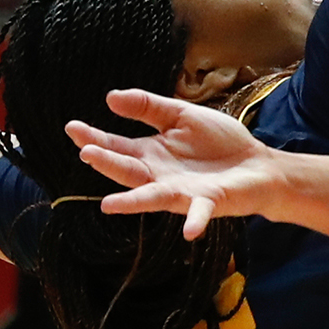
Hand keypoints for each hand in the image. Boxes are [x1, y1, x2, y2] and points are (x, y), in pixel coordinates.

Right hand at [66, 88, 280, 238]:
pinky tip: (190, 231)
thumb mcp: (181, 115)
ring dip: (132, 202)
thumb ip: (149, 107)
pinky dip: (194, 222)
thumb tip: (110, 97)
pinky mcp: (207, 202)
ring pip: (151, 197)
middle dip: (107, 163)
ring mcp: (181, 192)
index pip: (117, 146)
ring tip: (108, 204)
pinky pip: (198, 214)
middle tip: (86, 152)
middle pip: (127, 170)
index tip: (72, 128)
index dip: (94, 138)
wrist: (257, 163)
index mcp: (152, 153)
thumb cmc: (218, 142)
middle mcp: (159, 176)